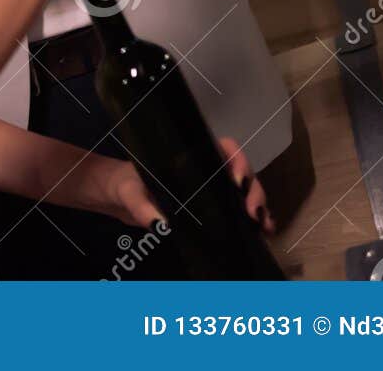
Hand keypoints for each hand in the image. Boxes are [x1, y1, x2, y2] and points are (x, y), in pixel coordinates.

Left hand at [101, 138, 275, 233]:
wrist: (118, 199)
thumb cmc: (124, 185)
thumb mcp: (128, 192)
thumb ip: (140, 206)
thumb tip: (160, 224)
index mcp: (189, 157)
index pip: (223, 149)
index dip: (238, 160)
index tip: (238, 181)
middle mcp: (205, 171)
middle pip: (240, 173)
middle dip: (253, 191)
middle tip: (253, 213)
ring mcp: (211, 190)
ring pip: (244, 193)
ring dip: (259, 208)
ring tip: (264, 227)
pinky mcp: (210, 209)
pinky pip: (237, 212)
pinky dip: (253, 221)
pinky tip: (263, 233)